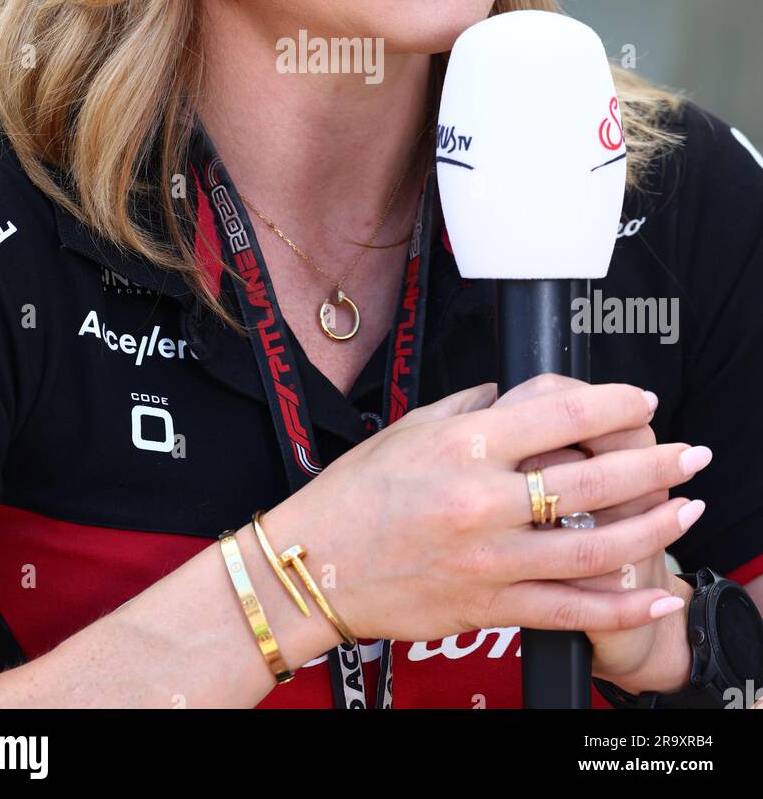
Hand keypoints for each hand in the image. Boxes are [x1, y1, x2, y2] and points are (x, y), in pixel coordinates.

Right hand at [263, 375, 704, 647]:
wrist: (312, 567)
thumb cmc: (353, 493)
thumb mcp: (409, 428)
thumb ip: (471, 408)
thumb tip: (518, 396)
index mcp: (465, 444)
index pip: (563, 412)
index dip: (617, 404)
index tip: (643, 402)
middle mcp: (483, 499)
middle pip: (595, 479)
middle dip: (659, 465)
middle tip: (694, 455)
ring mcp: (491, 558)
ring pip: (596, 546)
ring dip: (655, 529)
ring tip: (688, 511)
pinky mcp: (490, 607)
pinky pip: (571, 609)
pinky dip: (622, 604)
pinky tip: (656, 592)